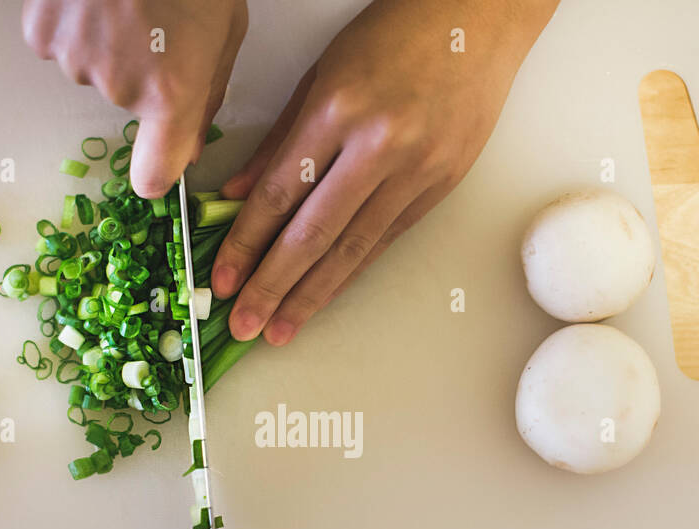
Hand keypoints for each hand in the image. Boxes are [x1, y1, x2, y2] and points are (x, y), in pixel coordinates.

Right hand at [22, 0, 248, 197]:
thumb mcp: (226, 29)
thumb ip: (209, 92)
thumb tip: (192, 143)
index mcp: (172, 93)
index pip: (155, 173)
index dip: (157, 171)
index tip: (158, 166)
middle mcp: (120, 87)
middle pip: (130, 105)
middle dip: (144, 74)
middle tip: (158, 23)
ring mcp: (75, 59)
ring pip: (94, 69)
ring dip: (108, 43)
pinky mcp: (42, 32)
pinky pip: (60, 42)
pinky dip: (74, 22)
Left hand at [211, 0, 557, 344]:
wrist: (475, 23)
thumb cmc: (394, 36)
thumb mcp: (322, 74)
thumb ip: (279, 140)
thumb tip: (236, 196)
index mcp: (338, 108)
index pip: (281, 192)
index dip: (247, 243)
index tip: (223, 279)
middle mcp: (379, 145)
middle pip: (314, 232)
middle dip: (272, 285)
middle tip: (244, 324)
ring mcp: (416, 170)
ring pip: (353, 248)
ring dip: (311, 295)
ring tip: (281, 328)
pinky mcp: (441, 186)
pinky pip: (385, 240)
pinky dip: (351, 272)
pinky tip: (324, 296)